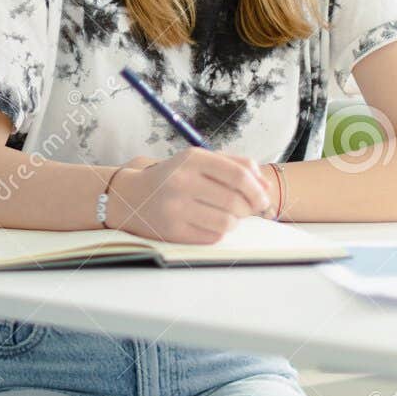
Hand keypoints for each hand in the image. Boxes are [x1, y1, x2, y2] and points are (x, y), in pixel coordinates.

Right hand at [108, 150, 272, 243]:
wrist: (131, 196)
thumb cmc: (173, 177)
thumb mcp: (198, 161)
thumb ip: (234, 165)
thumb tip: (266, 185)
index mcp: (192, 159)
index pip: (239, 175)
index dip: (258, 190)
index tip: (262, 198)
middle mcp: (181, 181)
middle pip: (236, 201)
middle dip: (249, 209)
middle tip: (248, 210)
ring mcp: (175, 207)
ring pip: (227, 222)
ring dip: (234, 221)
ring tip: (226, 216)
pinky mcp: (172, 230)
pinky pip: (213, 236)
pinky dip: (218, 232)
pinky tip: (208, 223)